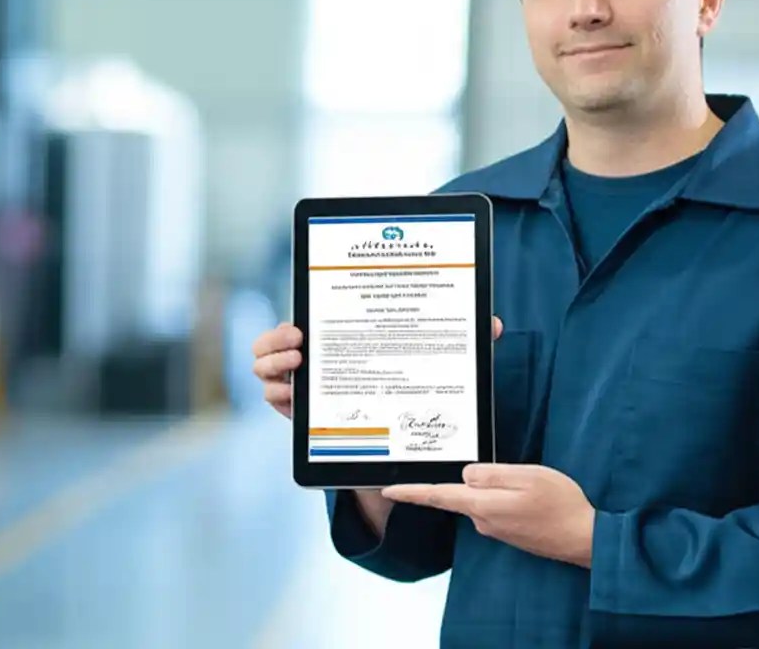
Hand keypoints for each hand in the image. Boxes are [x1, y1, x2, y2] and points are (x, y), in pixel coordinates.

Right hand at [250, 317, 505, 420]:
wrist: (398, 436)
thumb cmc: (410, 383)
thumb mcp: (431, 361)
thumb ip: (458, 342)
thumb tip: (493, 324)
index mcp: (336, 337)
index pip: (299, 320)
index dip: (289, 322)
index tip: (303, 326)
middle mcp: (311, 361)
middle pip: (270, 344)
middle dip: (274, 341)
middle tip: (299, 344)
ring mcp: (303, 390)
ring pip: (265, 373)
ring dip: (272, 367)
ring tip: (297, 369)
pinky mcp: (304, 417)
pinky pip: (278, 404)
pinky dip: (280, 399)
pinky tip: (296, 399)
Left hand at [381, 463, 594, 567]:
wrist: (584, 539)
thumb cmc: (559, 504)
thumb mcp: (526, 476)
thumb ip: (491, 474)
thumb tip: (466, 475)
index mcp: (482, 505)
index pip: (438, 496)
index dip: (411, 492)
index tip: (388, 490)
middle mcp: (483, 521)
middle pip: (462, 493)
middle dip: (467, 480)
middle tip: (488, 466)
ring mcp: (496, 529)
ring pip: (482, 500)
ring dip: (495, 488)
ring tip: (529, 483)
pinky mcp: (509, 533)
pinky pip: (496, 508)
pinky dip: (506, 498)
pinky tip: (529, 495)